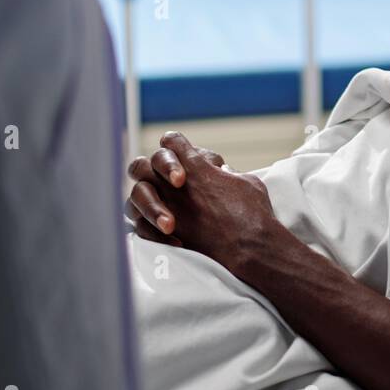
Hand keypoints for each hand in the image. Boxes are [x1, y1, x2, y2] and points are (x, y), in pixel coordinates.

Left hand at [126, 132, 279, 282]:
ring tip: (161, 202)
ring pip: (137, 192)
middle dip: (152, 168)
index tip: (181, 152)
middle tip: (166, 178)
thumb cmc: (253, 213)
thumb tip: (224, 174)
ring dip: (147, 195)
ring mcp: (166, 209)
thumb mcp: (247, 182)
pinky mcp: (162, 235)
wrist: (248, 248)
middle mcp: (174, 185)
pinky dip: (146, 225)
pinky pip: (139, 224)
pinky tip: (160, 227)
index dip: (175, 144)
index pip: (172, 141)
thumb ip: (229, 174)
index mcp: (196, 167)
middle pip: (144, 163)